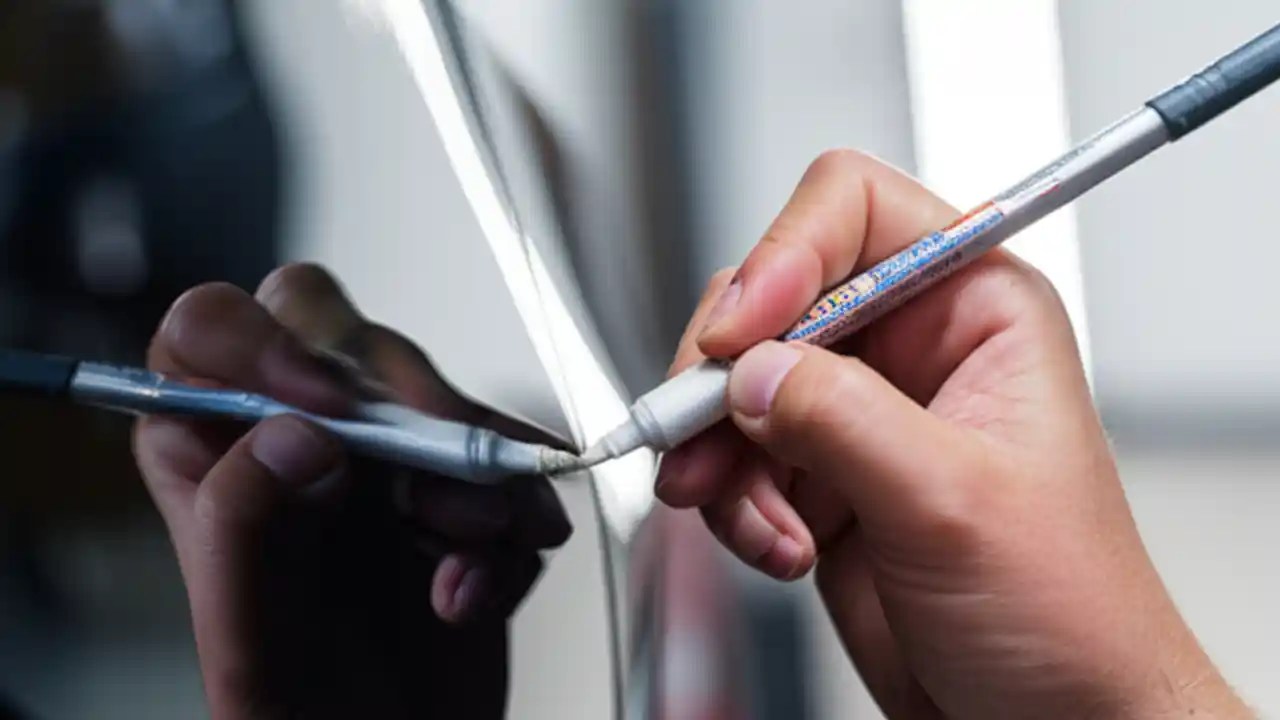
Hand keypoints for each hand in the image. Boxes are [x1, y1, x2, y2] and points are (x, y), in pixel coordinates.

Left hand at [132, 265, 570, 718]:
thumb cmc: (302, 717)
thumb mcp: (249, 640)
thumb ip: (243, 524)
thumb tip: (293, 430)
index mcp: (207, 453)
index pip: (212, 331)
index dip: (269, 343)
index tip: (335, 410)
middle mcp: (291, 438)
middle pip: (342, 336)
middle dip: (406, 396)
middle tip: (441, 466)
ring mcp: (379, 459)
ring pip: (434, 394)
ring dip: (474, 466)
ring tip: (472, 549)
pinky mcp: (455, 488)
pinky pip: (502, 459)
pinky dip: (517, 515)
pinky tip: (487, 584)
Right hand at [657, 151, 1248, 718]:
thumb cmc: (1069, 613)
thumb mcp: (954, 501)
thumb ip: (841, 419)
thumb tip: (748, 371)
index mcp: (974, 310)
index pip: (855, 213)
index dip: (787, 253)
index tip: (738, 331)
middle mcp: (910, 348)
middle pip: (773, 298)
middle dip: (724, 370)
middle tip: (697, 430)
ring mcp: (858, 415)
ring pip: (737, 382)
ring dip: (719, 452)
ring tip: (743, 514)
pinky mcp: (820, 477)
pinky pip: (734, 457)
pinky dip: (732, 503)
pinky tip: (776, 547)